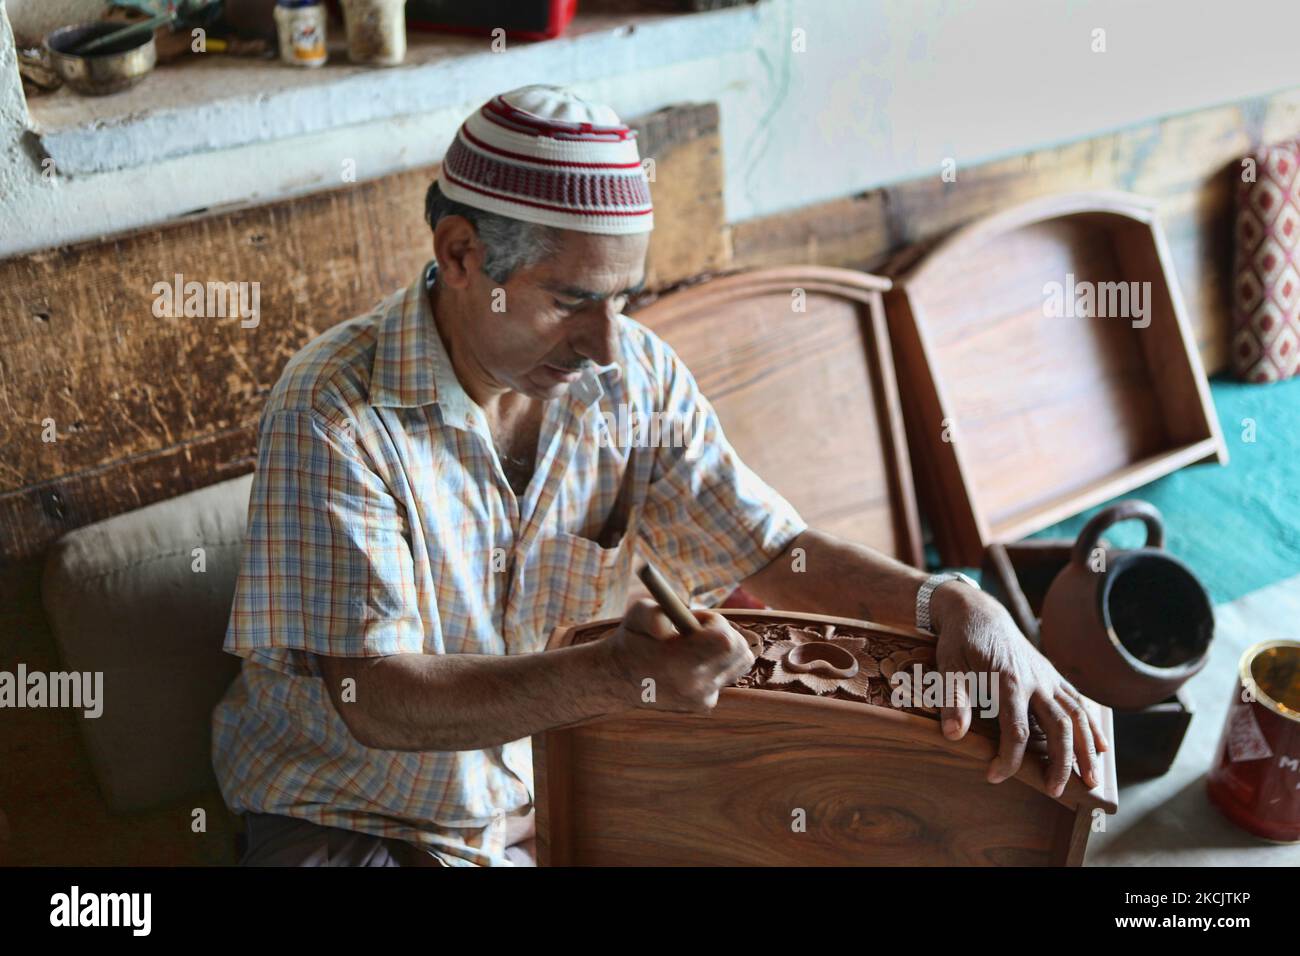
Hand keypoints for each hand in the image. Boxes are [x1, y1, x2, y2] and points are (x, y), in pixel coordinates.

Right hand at [603, 599, 754, 713]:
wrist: (618, 680)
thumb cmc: (632, 640)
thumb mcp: (637, 616)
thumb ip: (653, 613)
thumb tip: (666, 626)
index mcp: (676, 663)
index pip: (724, 641)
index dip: (716, 623)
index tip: (697, 620)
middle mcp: (693, 685)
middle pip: (740, 652)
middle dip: (726, 634)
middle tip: (701, 630)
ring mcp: (701, 698)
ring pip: (738, 664)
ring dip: (722, 650)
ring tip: (693, 647)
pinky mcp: (704, 705)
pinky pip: (725, 676)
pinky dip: (714, 666)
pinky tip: (688, 665)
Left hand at [930, 584, 1108, 797]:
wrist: (978, 612)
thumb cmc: (960, 642)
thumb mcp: (948, 667)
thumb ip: (953, 700)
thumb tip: (953, 736)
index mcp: (1009, 680)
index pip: (1016, 730)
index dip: (1009, 758)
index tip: (995, 778)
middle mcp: (1036, 680)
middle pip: (1058, 726)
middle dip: (1061, 761)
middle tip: (1056, 791)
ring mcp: (1048, 677)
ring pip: (1076, 715)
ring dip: (1086, 748)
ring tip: (1091, 779)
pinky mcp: (1052, 675)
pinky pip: (1078, 702)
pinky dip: (1092, 725)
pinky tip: (1100, 747)